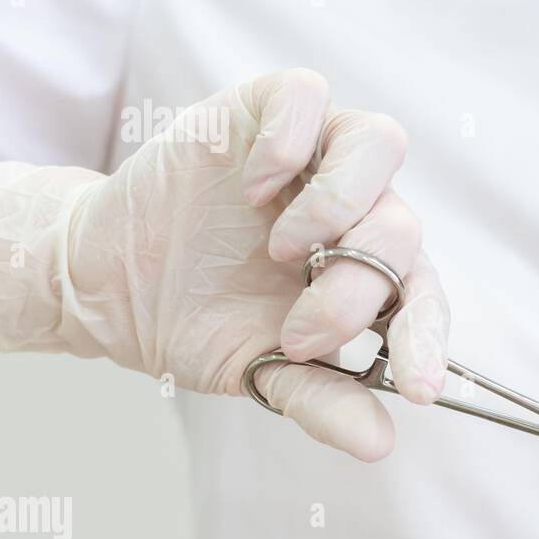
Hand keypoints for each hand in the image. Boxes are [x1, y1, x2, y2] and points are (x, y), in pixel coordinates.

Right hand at [0, 68, 448, 460]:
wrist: (110, 281)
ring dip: (340, 204)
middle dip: (357, 289)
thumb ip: (321, 400)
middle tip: (300, 331)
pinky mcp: (263, 111)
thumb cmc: (198, 320)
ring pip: (380, 142)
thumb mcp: (260, 370)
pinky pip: (307, 94)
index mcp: (368, 271)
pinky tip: (256, 188)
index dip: (428, 338)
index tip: (417, 389)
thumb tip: (379, 444)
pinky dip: (290, 140)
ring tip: (283, 250)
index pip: (424, 293)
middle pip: (401, 228)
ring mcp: (314, 155)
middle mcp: (356, 208)